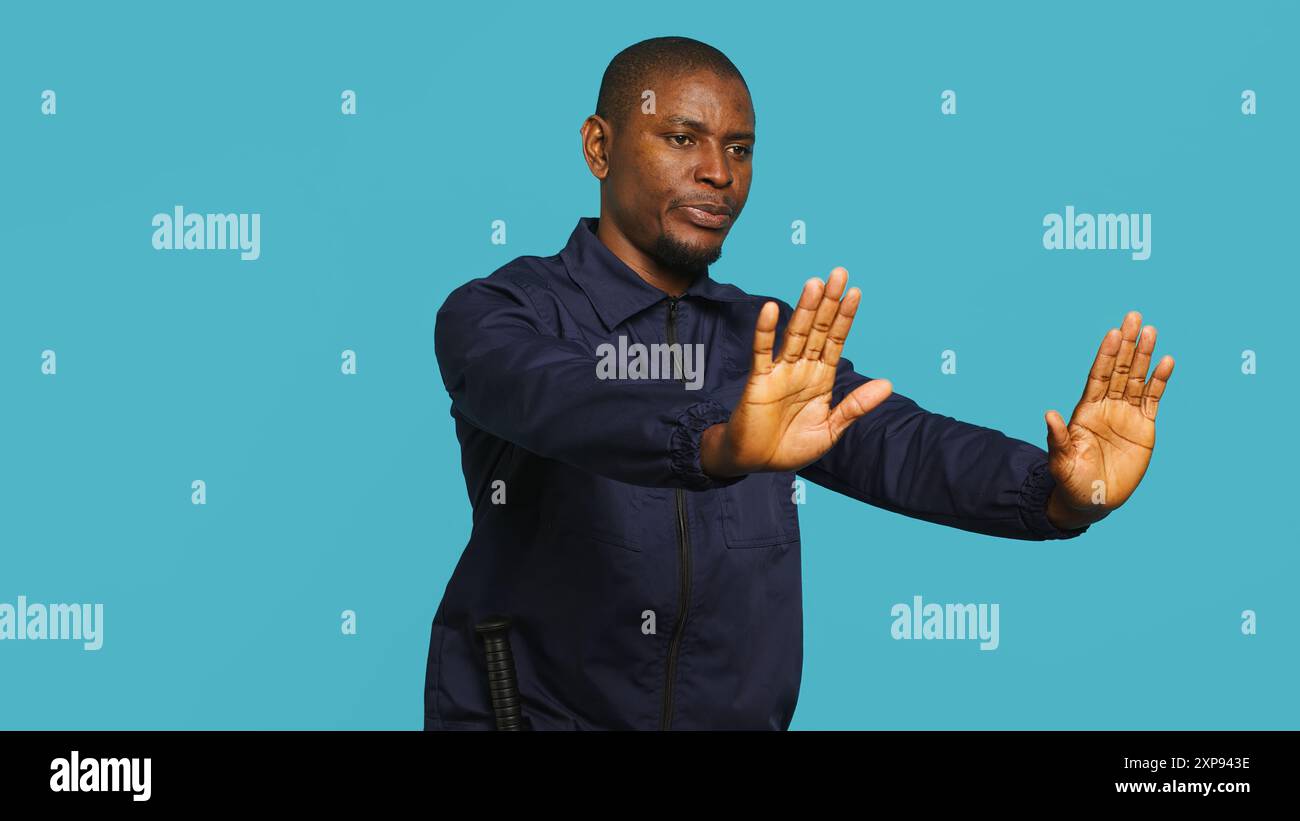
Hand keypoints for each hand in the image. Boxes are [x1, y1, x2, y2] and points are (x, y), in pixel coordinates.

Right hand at [701, 267, 893, 476]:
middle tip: (839, 273)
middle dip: (829, 303)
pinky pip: (763, 352)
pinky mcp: (760, 381)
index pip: (836, 341)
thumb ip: (855, 406)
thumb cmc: (790, 447)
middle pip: (819, 330)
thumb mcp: (830, 429)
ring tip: (815, 283)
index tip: (855, 292)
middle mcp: (802, 369)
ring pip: (795, 335)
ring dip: (805, 309)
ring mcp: (780, 373)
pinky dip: (766, 331)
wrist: (755, 463)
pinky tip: (773, 309)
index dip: (845, 318)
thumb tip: (888, 383)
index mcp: (820, 379)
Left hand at [1044, 310, 1174, 527]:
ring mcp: (1126, 415)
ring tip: (1151, 330)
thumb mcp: (1061, 460)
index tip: (1112, 333)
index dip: (1105, 355)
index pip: (1097, 376)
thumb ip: (1059, 437)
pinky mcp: (1144, 427)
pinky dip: (1160, 380)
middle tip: (1134, 317)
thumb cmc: (1071, 481)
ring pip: (1137, 379)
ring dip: (1144, 356)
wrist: (1092, 500)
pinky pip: (1153, 399)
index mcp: (1085, 411)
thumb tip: (1048, 414)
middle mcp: (1106, 407)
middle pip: (1118, 370)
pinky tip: (1166, 361)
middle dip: (1126, 344)